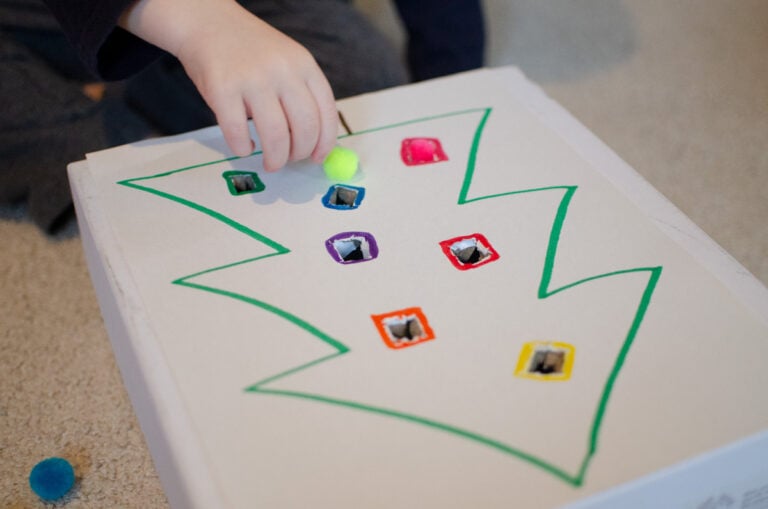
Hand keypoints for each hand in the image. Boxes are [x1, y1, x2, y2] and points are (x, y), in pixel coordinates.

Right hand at [120, 0, 337, 169]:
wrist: (207, 22)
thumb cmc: (250, 51)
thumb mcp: (286, 61)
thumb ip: (302, 94)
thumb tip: (315, 143)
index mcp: (303, 64)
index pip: (326, 111)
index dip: (325, 142)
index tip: (317, 158)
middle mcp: (282, 70)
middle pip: (305, 127)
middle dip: (299, 153)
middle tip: (290, 161)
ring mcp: (252, 79)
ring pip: (275, 136)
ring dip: (276, 159)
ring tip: (270, 163)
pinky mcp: (222, 89)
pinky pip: (238, 133)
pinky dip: (243, 148)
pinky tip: (244, 146)